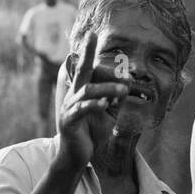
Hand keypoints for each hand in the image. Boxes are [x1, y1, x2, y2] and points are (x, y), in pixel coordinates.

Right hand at [56, 31, 127, 171]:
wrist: (75, 157)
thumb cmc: (91, 134)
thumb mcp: (107, 114)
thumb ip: (115, 100)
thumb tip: (125, 88)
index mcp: (81, 91)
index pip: (87, 69)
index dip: (93, 55)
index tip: (97, 40)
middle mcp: (73, 95)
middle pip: (81, 69)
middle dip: (86, 52)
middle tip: (92, 36)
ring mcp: (69, 107)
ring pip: (88, 91)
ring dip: (108, 89)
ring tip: (125, 90)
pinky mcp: (68, 121)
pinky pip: (82, 109)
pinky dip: (94, 105)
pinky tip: (105, 103)